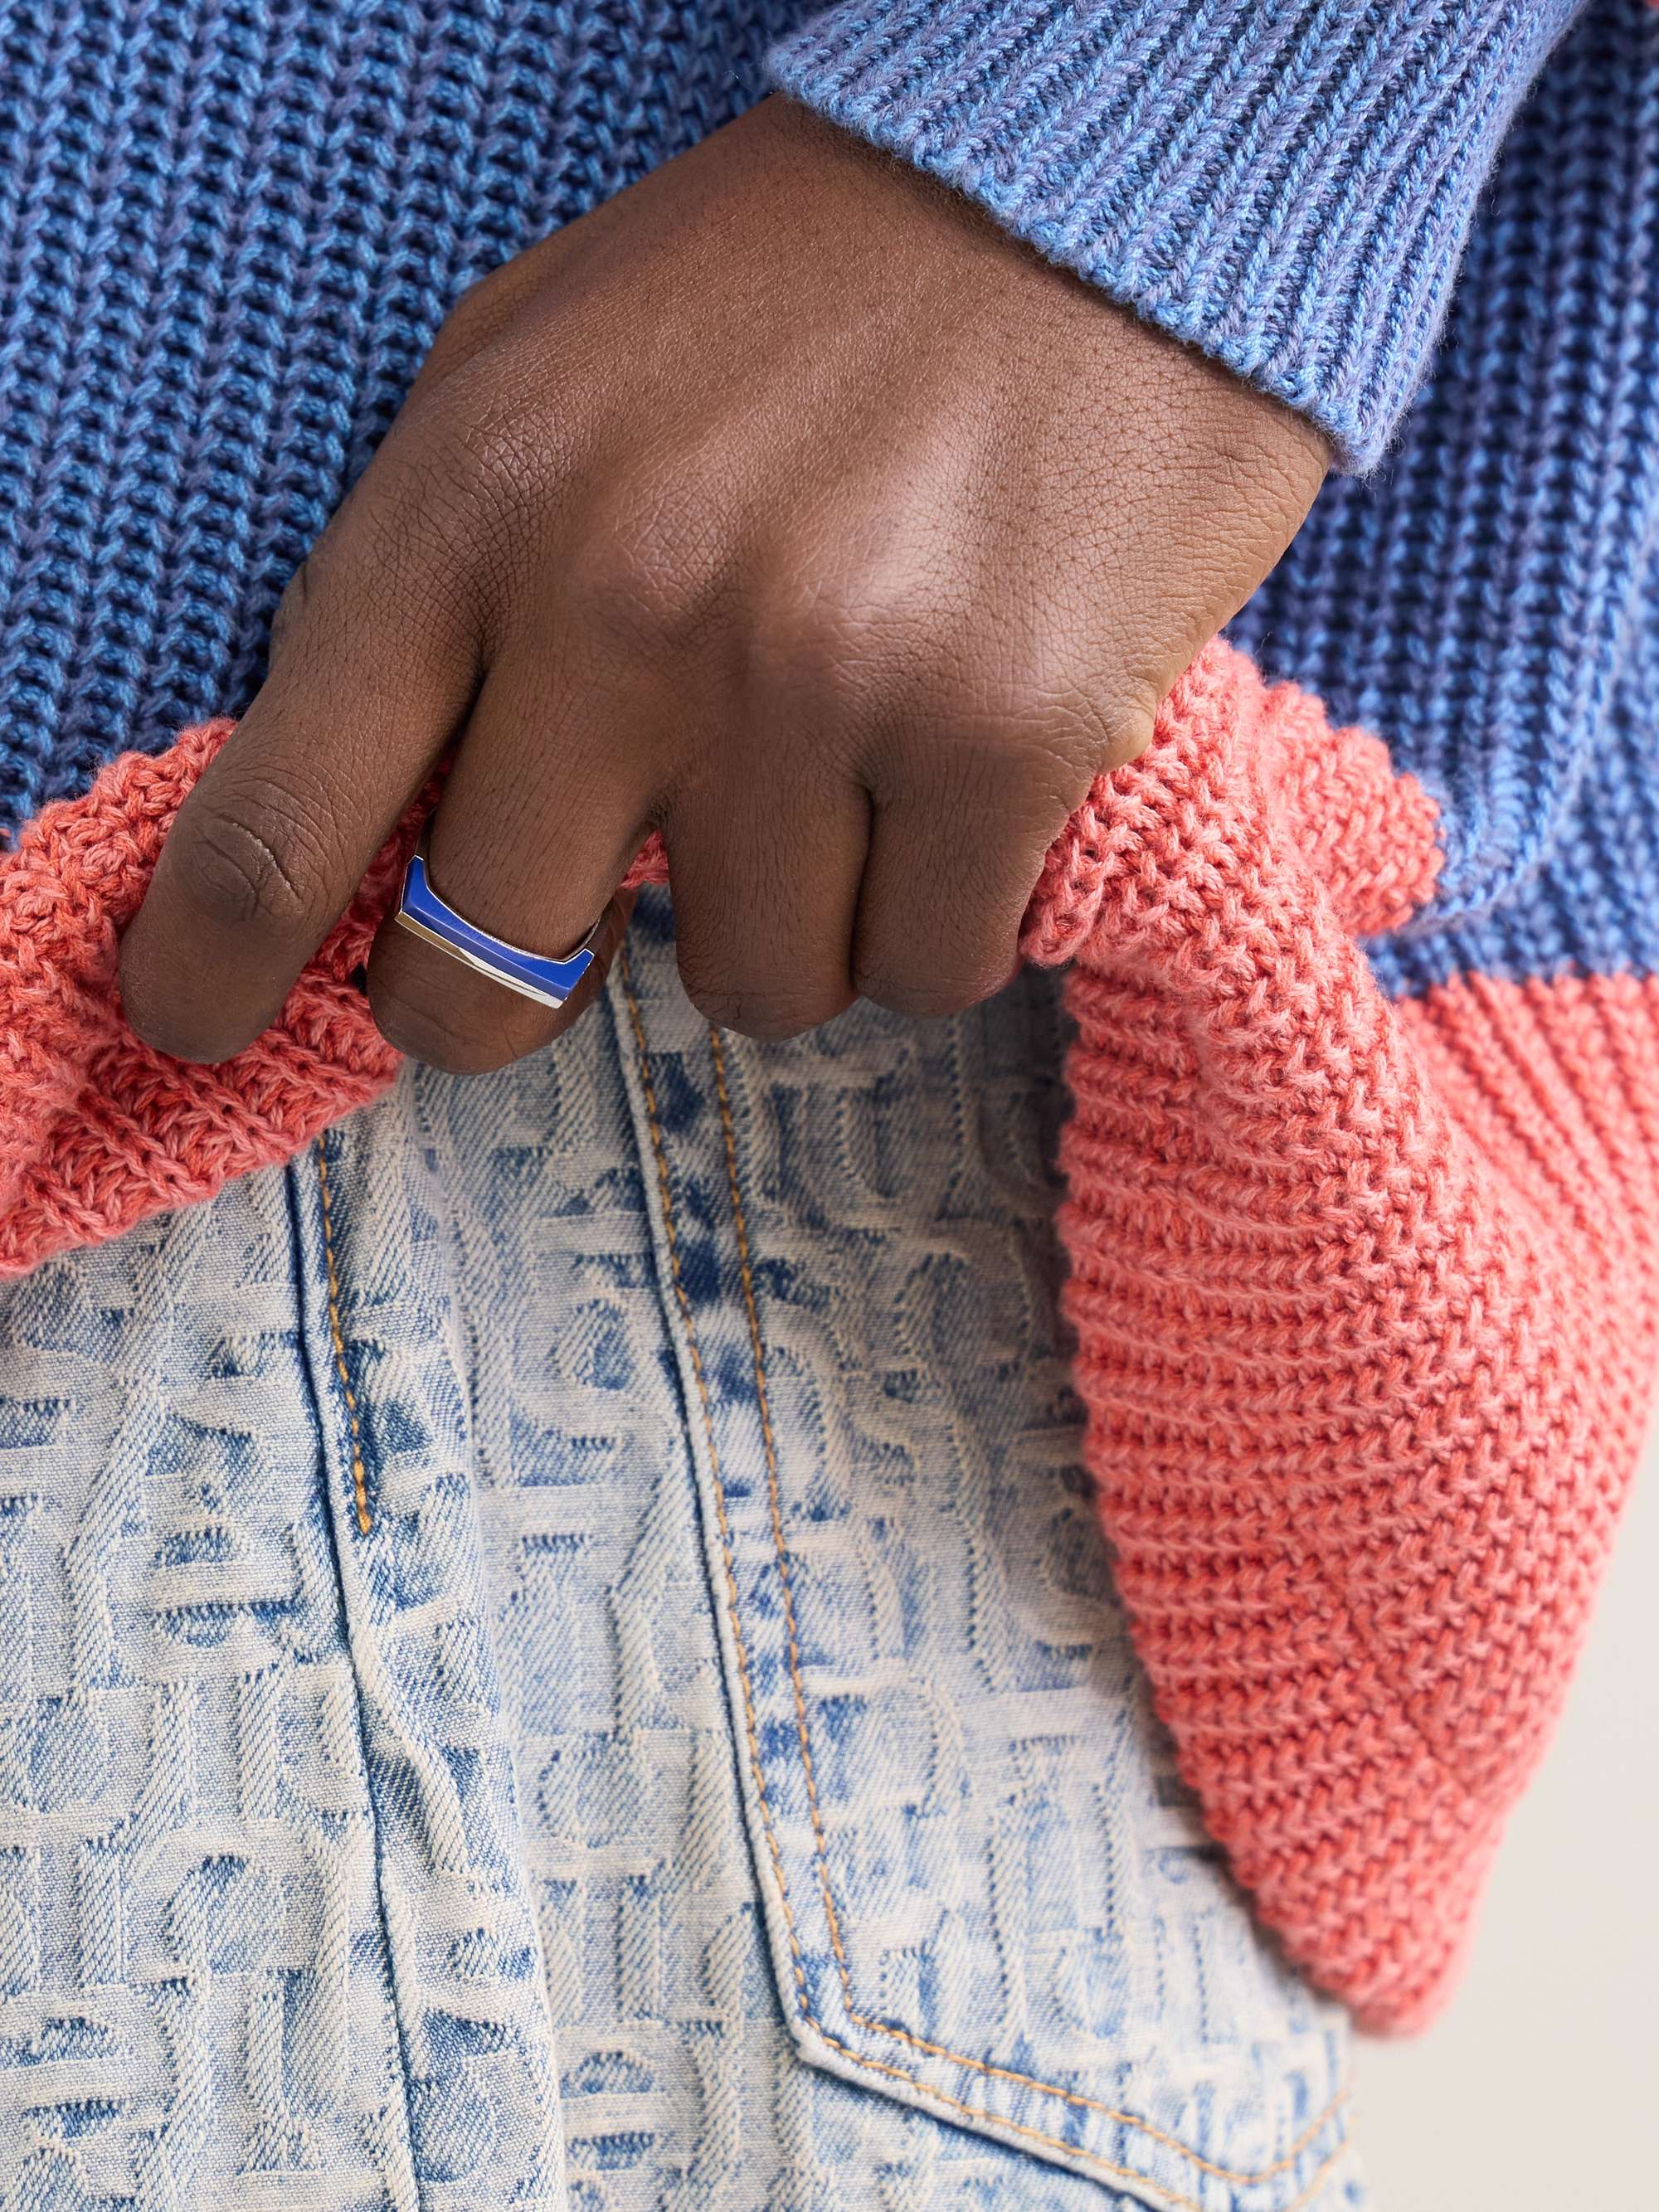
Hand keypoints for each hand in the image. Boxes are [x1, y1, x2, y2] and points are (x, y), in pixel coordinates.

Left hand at [120, 97, 1326, 1071]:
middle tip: (585, 932)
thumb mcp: (546, 375)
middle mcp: (628, 601)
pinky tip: (962, 787)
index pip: (281, 815)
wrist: (1105, 188)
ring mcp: (821, 680)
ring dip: (791, 923)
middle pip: (494, 966)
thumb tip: (380, 828)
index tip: (202, 1026)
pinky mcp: (1008, 742)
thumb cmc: (805, 296)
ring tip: (843, 774)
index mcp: (475, 498)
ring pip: (751, 991)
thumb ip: (441, 587)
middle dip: (522, 990)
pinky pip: (928, 970)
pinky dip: (943, 916)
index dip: (213, 960)